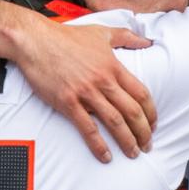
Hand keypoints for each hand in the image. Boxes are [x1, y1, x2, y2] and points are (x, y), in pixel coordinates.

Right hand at [13, 20, 156, 161]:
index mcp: (113, 66)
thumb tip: (147, 41)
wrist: (35, 41)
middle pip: (132, 111)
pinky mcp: (67, 102)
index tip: (153, 125)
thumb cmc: (67, 36)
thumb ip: (127, 37)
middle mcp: (103, 81)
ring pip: (114, 122)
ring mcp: (85, 93)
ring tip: (133, 153)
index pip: (141, 94)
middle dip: (143, 132)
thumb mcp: (101, 33)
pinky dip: (98, 145)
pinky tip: (106, 156)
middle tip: (148, 145)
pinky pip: (87, 128)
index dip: (151, 113)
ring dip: (127, 141)